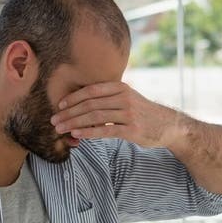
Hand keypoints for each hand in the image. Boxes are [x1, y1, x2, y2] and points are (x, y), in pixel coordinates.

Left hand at [50, 81, 182, 148]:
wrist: (167, 125)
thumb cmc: (142, 113)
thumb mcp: (127, 98)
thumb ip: (108, 97)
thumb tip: (82, 102)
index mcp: (120, 88)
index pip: (92, 90)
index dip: (73, 97)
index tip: (59, 105)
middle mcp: (124, 98)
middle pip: (90, 104)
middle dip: (69, 113)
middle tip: (54, 120)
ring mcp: (128, 114)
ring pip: (95, 117)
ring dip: (74, 123)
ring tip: (60, 129)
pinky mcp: (132, 130)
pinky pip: (105, 131)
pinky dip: (89, 132)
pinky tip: (76, 134)